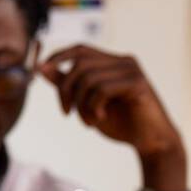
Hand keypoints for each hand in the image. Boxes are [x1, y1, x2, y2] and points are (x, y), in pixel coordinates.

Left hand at [39, 45, 187, 190]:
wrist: (150, 142)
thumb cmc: (119, 121)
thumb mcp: (85, 101)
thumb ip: (67, 83)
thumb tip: (41, 67)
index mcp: (112, 62)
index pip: (79, 49)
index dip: (57, 57)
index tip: (40, 71)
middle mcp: (123, 61)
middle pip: (79, 64)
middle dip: (65, 89)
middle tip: (65, 112)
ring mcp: (132, 70)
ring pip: (88, 78)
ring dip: (80, 105)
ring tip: (87, 121)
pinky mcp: (138, 83)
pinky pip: (102, 89)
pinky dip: (93, 107)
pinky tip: (100, 119)